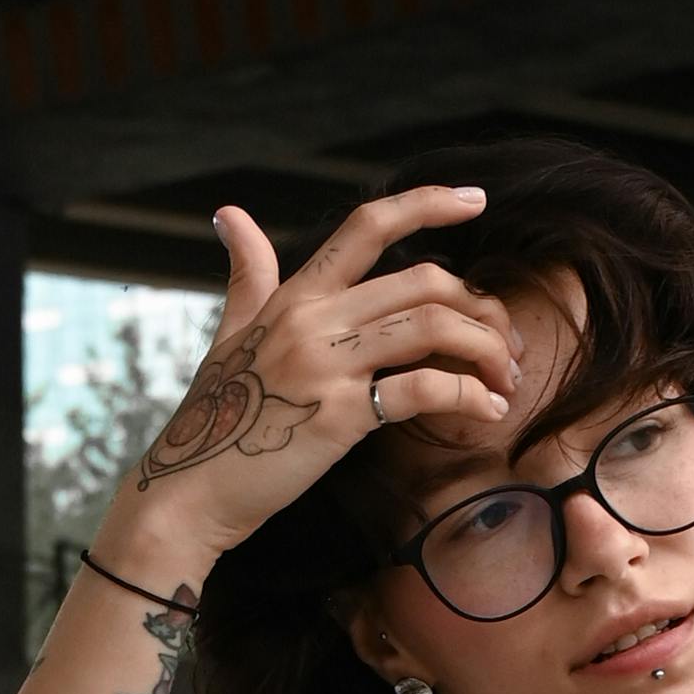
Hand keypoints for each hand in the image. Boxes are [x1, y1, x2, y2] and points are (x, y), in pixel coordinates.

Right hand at [119, 186, 522, 561]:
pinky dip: (467, 397)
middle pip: (424, 281)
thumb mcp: (230, 334)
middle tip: (504, 343)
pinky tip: (487, 410)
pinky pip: (423, 389)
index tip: (474, 201)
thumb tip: (229, 215)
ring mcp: (327, 365)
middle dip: (480, 307)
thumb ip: (248, 275)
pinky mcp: (340, 416)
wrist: (188, 493)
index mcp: (295, 295)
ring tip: (505, 379)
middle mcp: (314, 319)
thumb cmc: (214, 420)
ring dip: (485, 349)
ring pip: (432, 327)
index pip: (368, 225)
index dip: (427, 203)